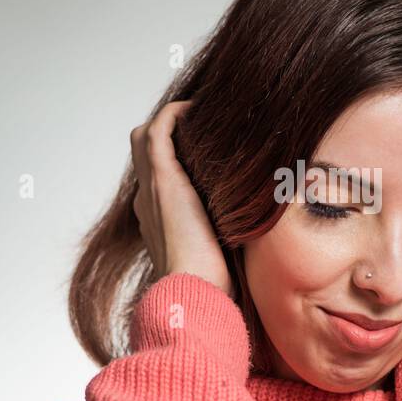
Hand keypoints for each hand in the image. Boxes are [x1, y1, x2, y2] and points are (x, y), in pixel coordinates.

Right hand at [130, 100, 234, 298]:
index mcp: (159, 220)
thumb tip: (256, 233)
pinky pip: (158, 131)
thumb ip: (228, 237)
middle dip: (168, 134)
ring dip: (170, 120)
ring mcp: (151, 188)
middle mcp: (149, 201)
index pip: (158, 178)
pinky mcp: (162, 178)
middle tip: (199, 125)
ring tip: (198, 114)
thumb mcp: (221, 255)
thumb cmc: (213, 284)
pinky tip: (197, 110)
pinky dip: (174, 114)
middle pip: (145, 152)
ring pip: (144, 137)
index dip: (176, 160)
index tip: (205, 152)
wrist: (194, 289)